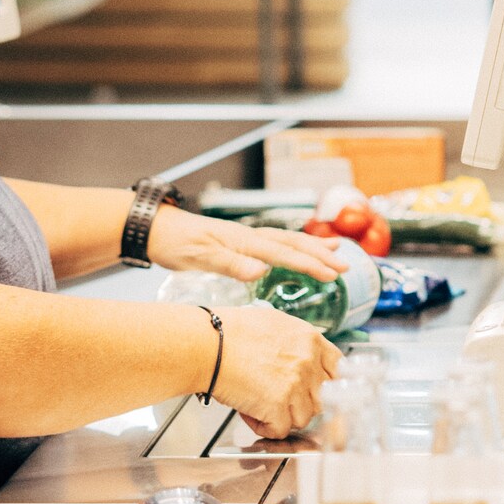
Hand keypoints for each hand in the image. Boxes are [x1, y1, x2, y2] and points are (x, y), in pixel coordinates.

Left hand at [149, 206, 341, 282]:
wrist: (157, 230)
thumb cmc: (176, 243)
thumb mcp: (200, 257)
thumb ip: (231, 264)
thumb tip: (260, 272)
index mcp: (245, 241)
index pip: (285, 253)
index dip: (310, 264)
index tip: (333, 274)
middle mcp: (250, 237)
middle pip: (294, 244)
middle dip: (321, 255)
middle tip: (347, 265)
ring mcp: (247, 238)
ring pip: (288, 241)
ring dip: (314, 247)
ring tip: (337, 249)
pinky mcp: (241, 243)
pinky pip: (277, 245)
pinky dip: (295, 248)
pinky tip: (300, 251)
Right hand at [214, 302, 341, 436]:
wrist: (206, 344)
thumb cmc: (228, 332)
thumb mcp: (274, 325)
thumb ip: (296, 344)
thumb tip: (302, 358)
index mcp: (310, 340)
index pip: (338, 369)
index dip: (325, 383)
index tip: (313, 390)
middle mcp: (308, 362)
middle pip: (322, 398)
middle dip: (301, 403)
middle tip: (278, 399)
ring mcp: (296, 384)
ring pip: (304, 418)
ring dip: (282, 416)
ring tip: (258, 403)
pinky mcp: (278, 405)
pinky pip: (281, 430)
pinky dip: (264, 427)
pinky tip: (249, 412)